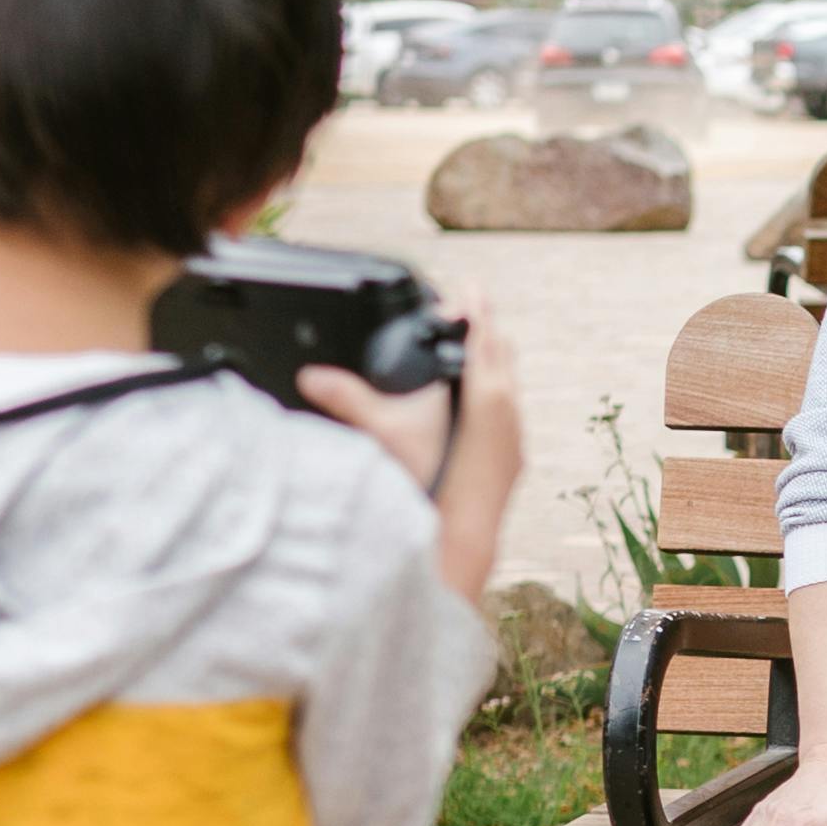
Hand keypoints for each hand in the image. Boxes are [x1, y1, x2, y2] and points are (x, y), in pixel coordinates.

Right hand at [302, 302, 527, 606]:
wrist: (461, 540)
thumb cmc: (429, 489)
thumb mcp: (386, 435)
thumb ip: (349, 400)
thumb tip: (310, 377)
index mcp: (486, 395)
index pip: (482, 337)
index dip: (475, 309)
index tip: (469, 285)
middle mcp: (509, 411)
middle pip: (501, 353)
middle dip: (484, 328)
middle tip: (471, 305)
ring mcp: (516, 436)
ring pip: (509, 382)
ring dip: (492, 360)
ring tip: (477, 344)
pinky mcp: (514, 458)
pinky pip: (509, 410)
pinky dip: (494, 392)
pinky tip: (481, 399)